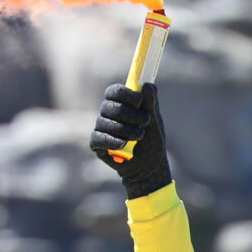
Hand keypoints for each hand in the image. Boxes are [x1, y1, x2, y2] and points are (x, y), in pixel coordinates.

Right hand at [89, 82, 170, 198]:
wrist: (150, 167)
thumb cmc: (151, 142)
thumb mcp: (155, 122)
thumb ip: (151, 103)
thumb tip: (147, 84)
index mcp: (121, 104)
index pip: (113, 91)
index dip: (124, 93)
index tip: (139, 101)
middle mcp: (108, 115)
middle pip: (108, 106)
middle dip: (129, 114)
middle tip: (145, 121)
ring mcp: (102, 129)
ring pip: (104, 122)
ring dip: (125, 129)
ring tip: (140, 136)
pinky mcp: (97, 144)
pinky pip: (99, 138)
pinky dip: (112, 141)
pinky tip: (124, 145)